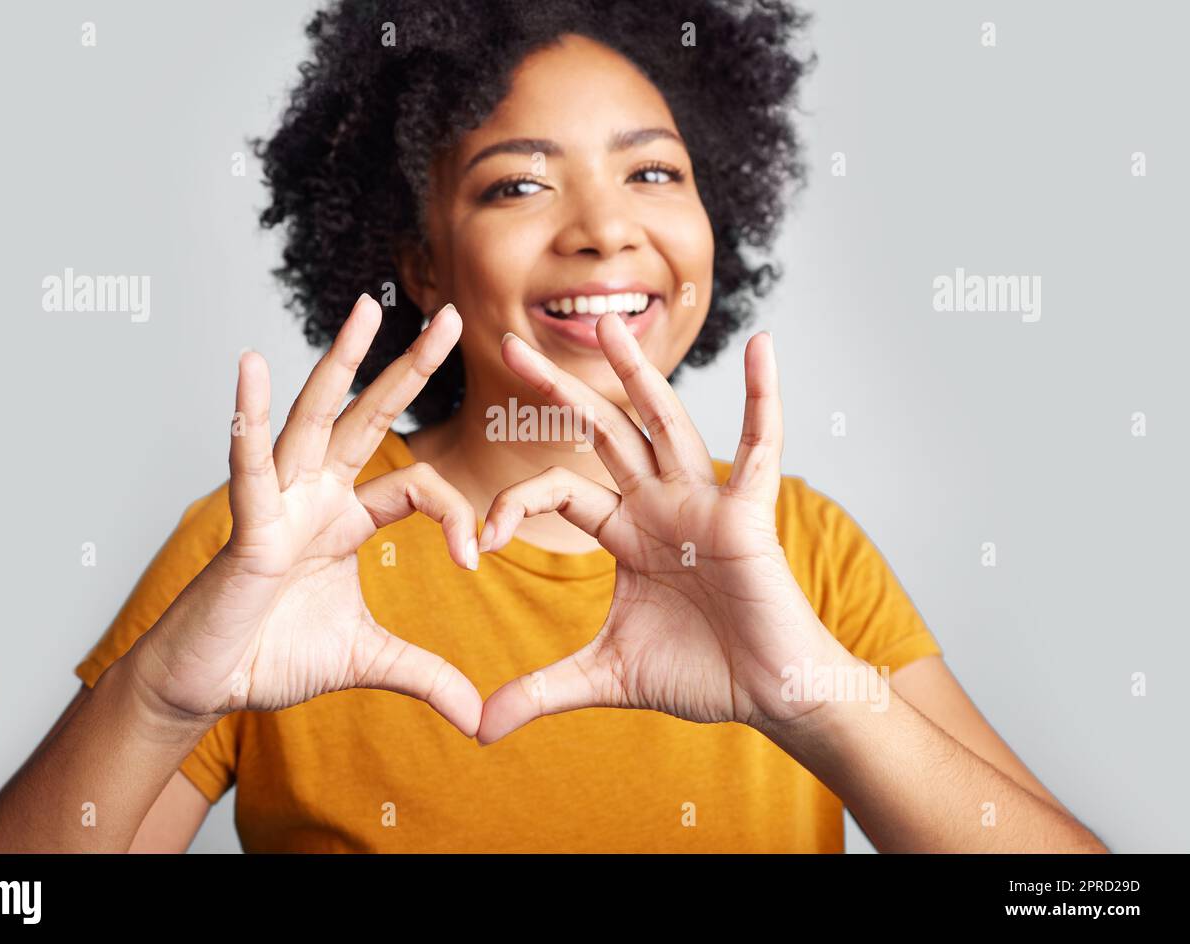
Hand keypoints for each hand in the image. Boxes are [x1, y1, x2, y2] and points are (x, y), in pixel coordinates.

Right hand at [128, 296, 482, 735]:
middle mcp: (316, 496)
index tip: (478, 559)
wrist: (208, 689)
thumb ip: (426, 677)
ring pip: (315, 421)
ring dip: (339, 364)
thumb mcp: (370, 662)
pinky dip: (248, 420)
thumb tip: (480, 719)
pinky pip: (249, 469)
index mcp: (347, 518)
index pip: (417, 487)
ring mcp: (280, 504)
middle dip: (412, 369)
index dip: (456, 515)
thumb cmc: (274, 658)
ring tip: (365, 309)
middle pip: (371, 418)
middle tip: (454, 317)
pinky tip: (250, 367)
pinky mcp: (247, 528)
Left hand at [475, 314, 853, 743]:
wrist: (769, 695)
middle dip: (557, 390)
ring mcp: (704, 501)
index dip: (514, 505)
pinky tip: (764, 346)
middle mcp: (659, 503)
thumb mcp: (605, 676)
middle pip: (601, 432)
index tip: (482, 544)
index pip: (556, 491)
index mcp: (624, 531)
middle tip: (511, 343)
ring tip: (610, 321)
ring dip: (637, 372)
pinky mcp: (748, 512)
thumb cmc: (700, 675)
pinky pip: (761, 445)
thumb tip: (476, 729)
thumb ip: (540, 691)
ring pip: (664, 422)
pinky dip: (764, 397)